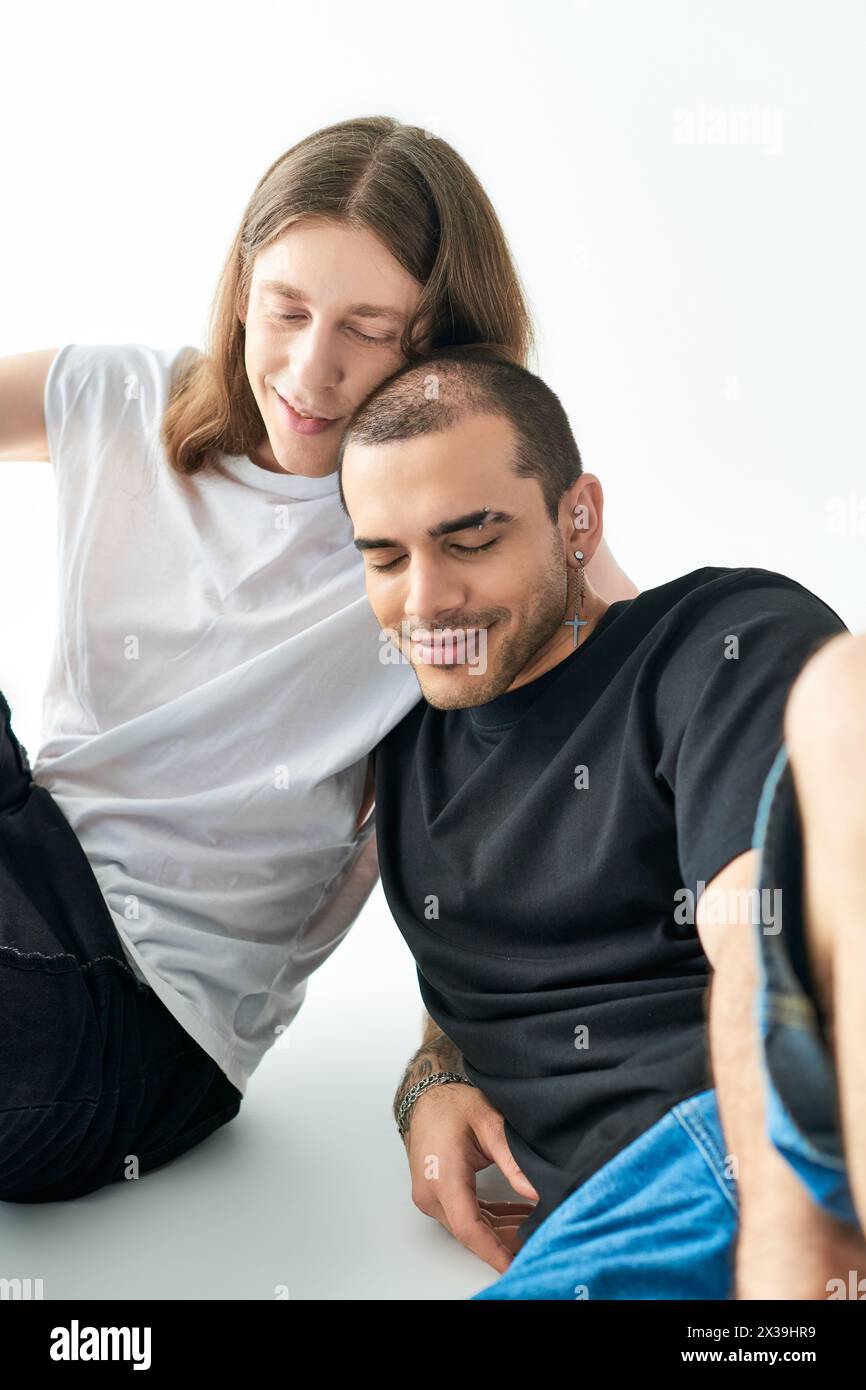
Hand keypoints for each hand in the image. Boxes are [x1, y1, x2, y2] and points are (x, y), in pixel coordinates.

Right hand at [403, 1079, 539, 1272]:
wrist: (426, 1097)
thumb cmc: (453, 1105)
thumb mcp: (490, 1125)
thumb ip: (513, 1161)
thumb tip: (536, 1193)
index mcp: (443, 1177)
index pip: (470, 1228)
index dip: (494, 1252)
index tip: (514, 1267)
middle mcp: (432, 1193)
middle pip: (472, 1231)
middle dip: (506, 1241)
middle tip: (540, 1239)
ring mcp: (431, 1196)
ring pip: (470, 1225)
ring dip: (501, 1229)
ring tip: (534, 1225)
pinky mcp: (436, 1194)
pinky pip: (465, 1215)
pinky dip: (490, 1218)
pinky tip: (515, 1215)